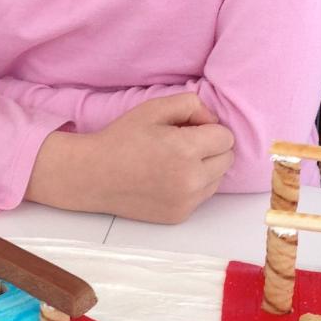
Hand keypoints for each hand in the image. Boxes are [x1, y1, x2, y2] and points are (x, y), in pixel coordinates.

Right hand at [26, 93, 234, 222]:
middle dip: (211, 148)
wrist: (94, 175)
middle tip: (182, 144)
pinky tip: (168, 178)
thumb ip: (191, 104)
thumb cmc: (122, 138)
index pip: (226, 138)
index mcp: (186, 150)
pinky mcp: (180, 215)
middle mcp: (191, 180)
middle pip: (227, 160)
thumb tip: (212, 120)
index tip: (187, 128)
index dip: (208, 129)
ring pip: (218, 179)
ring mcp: (186, 202)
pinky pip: (202, 196)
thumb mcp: (154, 108)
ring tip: (175, 161)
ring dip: (205, 168)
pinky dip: (193, 186)